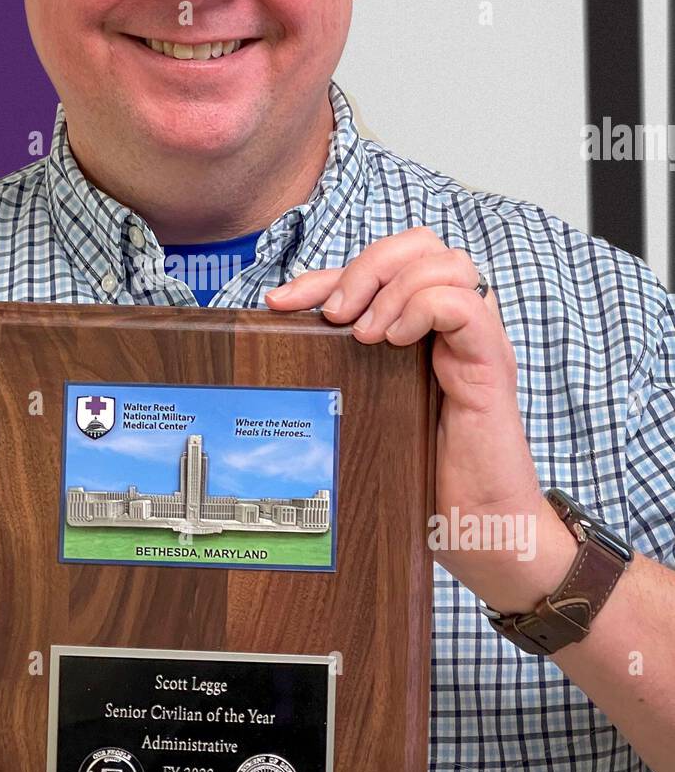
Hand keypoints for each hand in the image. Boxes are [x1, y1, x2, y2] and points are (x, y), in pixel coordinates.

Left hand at [265, 228, 570, 605]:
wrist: (481, 528)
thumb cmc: (427, 476)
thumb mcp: (371, 409)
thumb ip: (345, 370)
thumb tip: (283, 339)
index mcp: (425, 328)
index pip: (381, 266)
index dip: (326, 274)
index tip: (281, 301)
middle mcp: (455, 325)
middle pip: (421, 243)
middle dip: (367, 265)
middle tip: (337, 313)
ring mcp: (477, 341)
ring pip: (446, 261)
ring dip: (393, 287)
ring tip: (366, 334)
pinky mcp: (490, 366)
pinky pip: (466, 304)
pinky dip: (422, 309)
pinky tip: (394, 343)